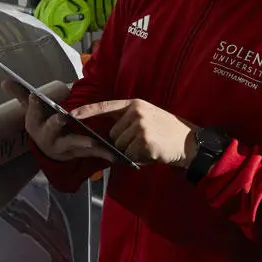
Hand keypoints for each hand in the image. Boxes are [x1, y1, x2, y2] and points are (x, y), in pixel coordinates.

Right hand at [3, 81, 114, 165]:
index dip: (33, 107)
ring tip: (91, 141)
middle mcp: (47, 139)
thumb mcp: (32, 111)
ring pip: (72, 144)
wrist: (51, 152)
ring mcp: (63, 148)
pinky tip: (113, 155)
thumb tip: (4, 81)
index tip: (35, 96)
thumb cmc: (43, 126)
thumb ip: (21, 95)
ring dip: (81, 143)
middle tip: (61, 118)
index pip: (32, 116)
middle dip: (55, 125)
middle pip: (50, 131)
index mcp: (35, 126)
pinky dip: (102, 154)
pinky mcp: (78, 154)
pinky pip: (90, 154)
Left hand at [69, 98, 198, 167]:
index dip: (86, 111)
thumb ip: (127, 120)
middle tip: (143, 142)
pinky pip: (130, 154)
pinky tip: (152, 152)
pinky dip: (139, 158)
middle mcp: (135, 112)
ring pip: (120, 146)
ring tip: (149, 146)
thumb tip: (107, 135)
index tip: (70, 114)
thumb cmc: (167, 131)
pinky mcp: (144, 141)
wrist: (190, 142)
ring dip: (131, 151)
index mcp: (134, 104)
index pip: (104, 106)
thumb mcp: (147, 116)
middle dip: (123, 142)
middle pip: (112, 134)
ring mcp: (140, 126)